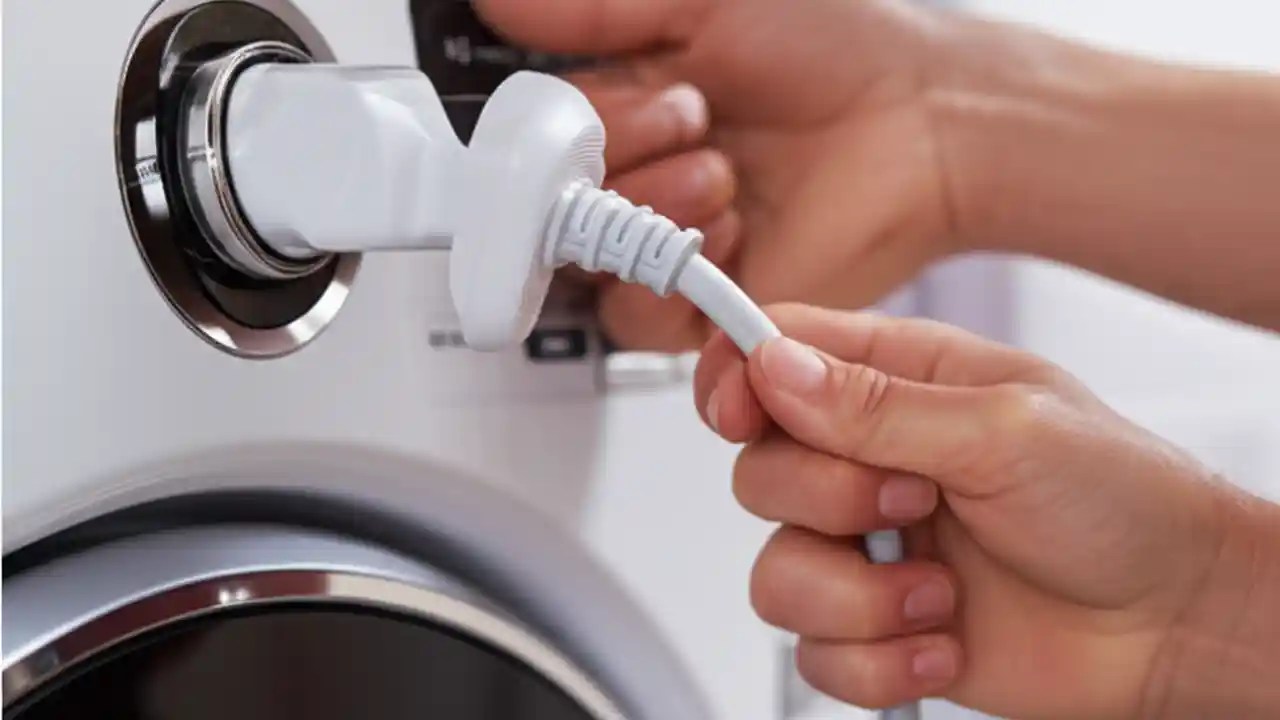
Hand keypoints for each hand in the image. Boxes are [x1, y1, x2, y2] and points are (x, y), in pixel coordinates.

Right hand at [476, 0, 965, 349]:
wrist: (924, 124)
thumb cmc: (842, 51)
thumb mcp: (704, 0)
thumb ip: (594, 10)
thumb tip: (495, 3)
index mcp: (626, 107)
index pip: (538, 135)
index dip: (563, 125)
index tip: (599, 102)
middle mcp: (639, 179)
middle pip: (554, 199)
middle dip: (620, 154)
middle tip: (688, 118)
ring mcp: (668, 246)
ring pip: (590, 260)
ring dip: (655, 208)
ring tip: (723, 170)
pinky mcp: (701, 310)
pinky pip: (638, 318)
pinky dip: (679, 273)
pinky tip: (733, 226)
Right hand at [693, 304, 1278, 717]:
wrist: (1177, 624)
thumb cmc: (1125, 502)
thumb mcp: (1006, 428)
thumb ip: (878, 405)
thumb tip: (775, 367)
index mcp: (902, 382)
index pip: (777, 353)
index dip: (737, 374)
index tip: (737, 409)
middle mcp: (872, 462)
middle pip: (758, 469)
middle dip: (825, 499)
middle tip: (911, 502)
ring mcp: (870, 548)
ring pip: (774, 572)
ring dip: (855, 595)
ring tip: (938, 591)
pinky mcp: (878, 624)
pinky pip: (815, 651)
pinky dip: (877, 659)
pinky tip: (944, 637)